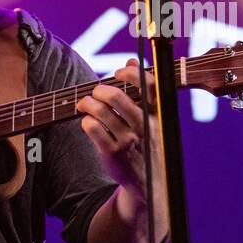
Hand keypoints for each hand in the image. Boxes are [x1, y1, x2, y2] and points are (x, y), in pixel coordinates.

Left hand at [76, 58, 160, 199]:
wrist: (148, 182)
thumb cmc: (146, 142)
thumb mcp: (151, 117)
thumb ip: (143, 89)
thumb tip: (131, 60)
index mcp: (158, 114)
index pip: (149, 84)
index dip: (131, 72)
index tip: (118, 72)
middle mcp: (145, 126)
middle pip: (117, 97)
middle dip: (99, 90)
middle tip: (95, 93)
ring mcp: (129, 140)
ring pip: (101, 111)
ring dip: (87, 103)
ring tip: (84, 104)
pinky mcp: (113, 153)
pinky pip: (92, 128)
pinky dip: (85, 121)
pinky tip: (87, 122)